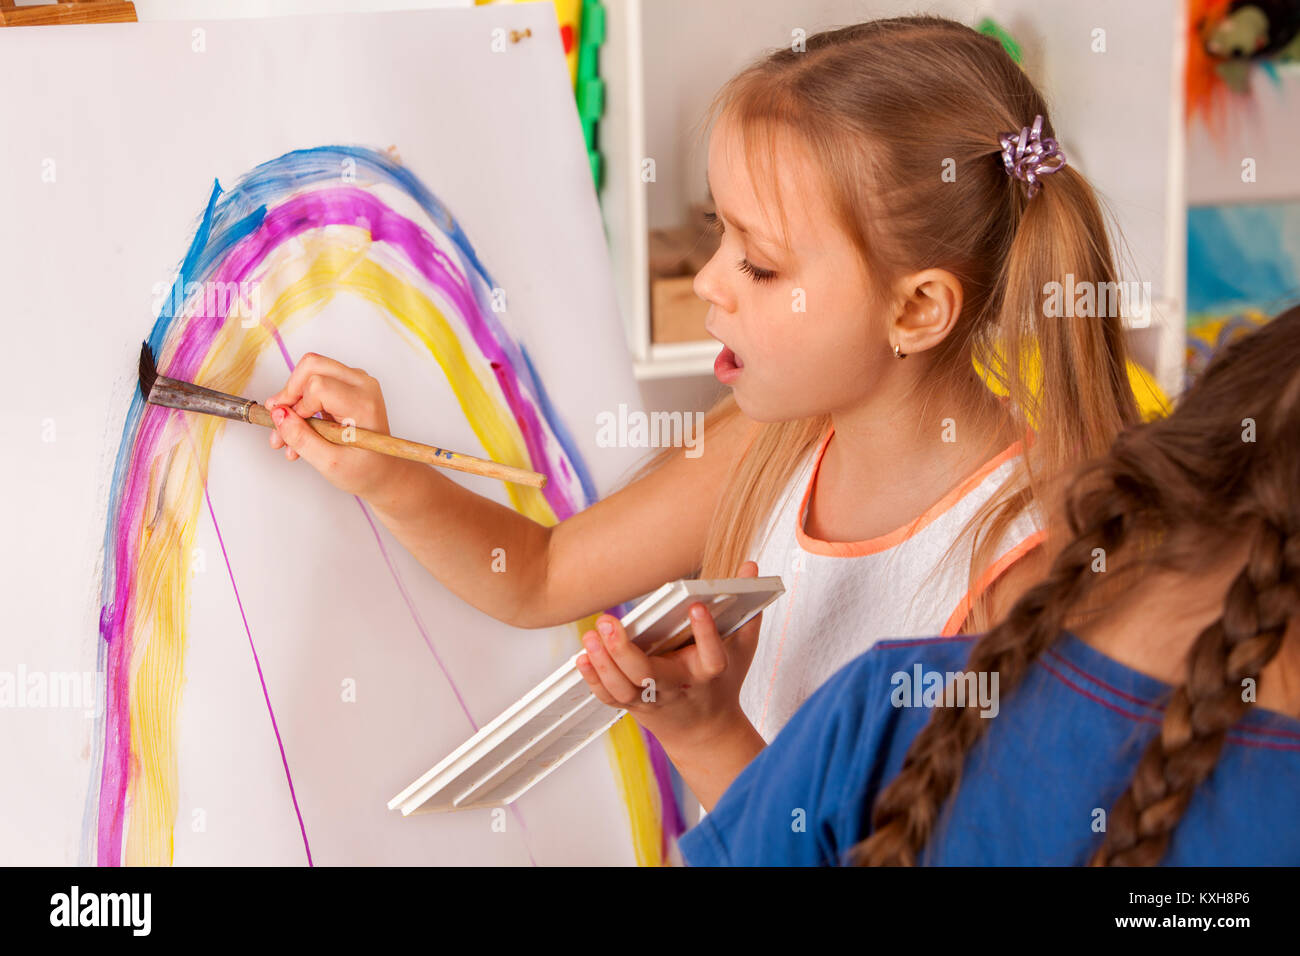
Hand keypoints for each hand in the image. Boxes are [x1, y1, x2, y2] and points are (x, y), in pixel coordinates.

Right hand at [264, 352, 409, 499]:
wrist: (383, 471)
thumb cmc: (365, 470)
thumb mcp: (330, 464)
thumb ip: (302, 439)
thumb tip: (278, 414)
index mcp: (363, 403)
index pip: (317, 386)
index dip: (298, 407)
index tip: (293, 431)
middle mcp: (362, 384)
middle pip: (311, 366)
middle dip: (289, 394)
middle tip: (280, 425)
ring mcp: (356, 380)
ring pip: (309, 370)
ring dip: (291, 401)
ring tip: (285, 436)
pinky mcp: (347, 383)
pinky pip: (314, 379)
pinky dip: (300, 402)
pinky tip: (298, 429)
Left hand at [576, 561, 763, 752]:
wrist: (705, 731)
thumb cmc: (721, 683)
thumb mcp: (741, 649)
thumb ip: (746, 609)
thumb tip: (750, 568)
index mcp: (709, 673)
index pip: (711, 654)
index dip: (706, 632)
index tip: (696, 606)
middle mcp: (678, 687)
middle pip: (648, 676)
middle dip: (624, 652)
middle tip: (608, 622)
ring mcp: (653, 700)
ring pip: (623, 689)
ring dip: (603, 664)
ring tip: (591, 636)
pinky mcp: (634, 707)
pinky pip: (609, 697)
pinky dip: (594, 679)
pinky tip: (583, 658)